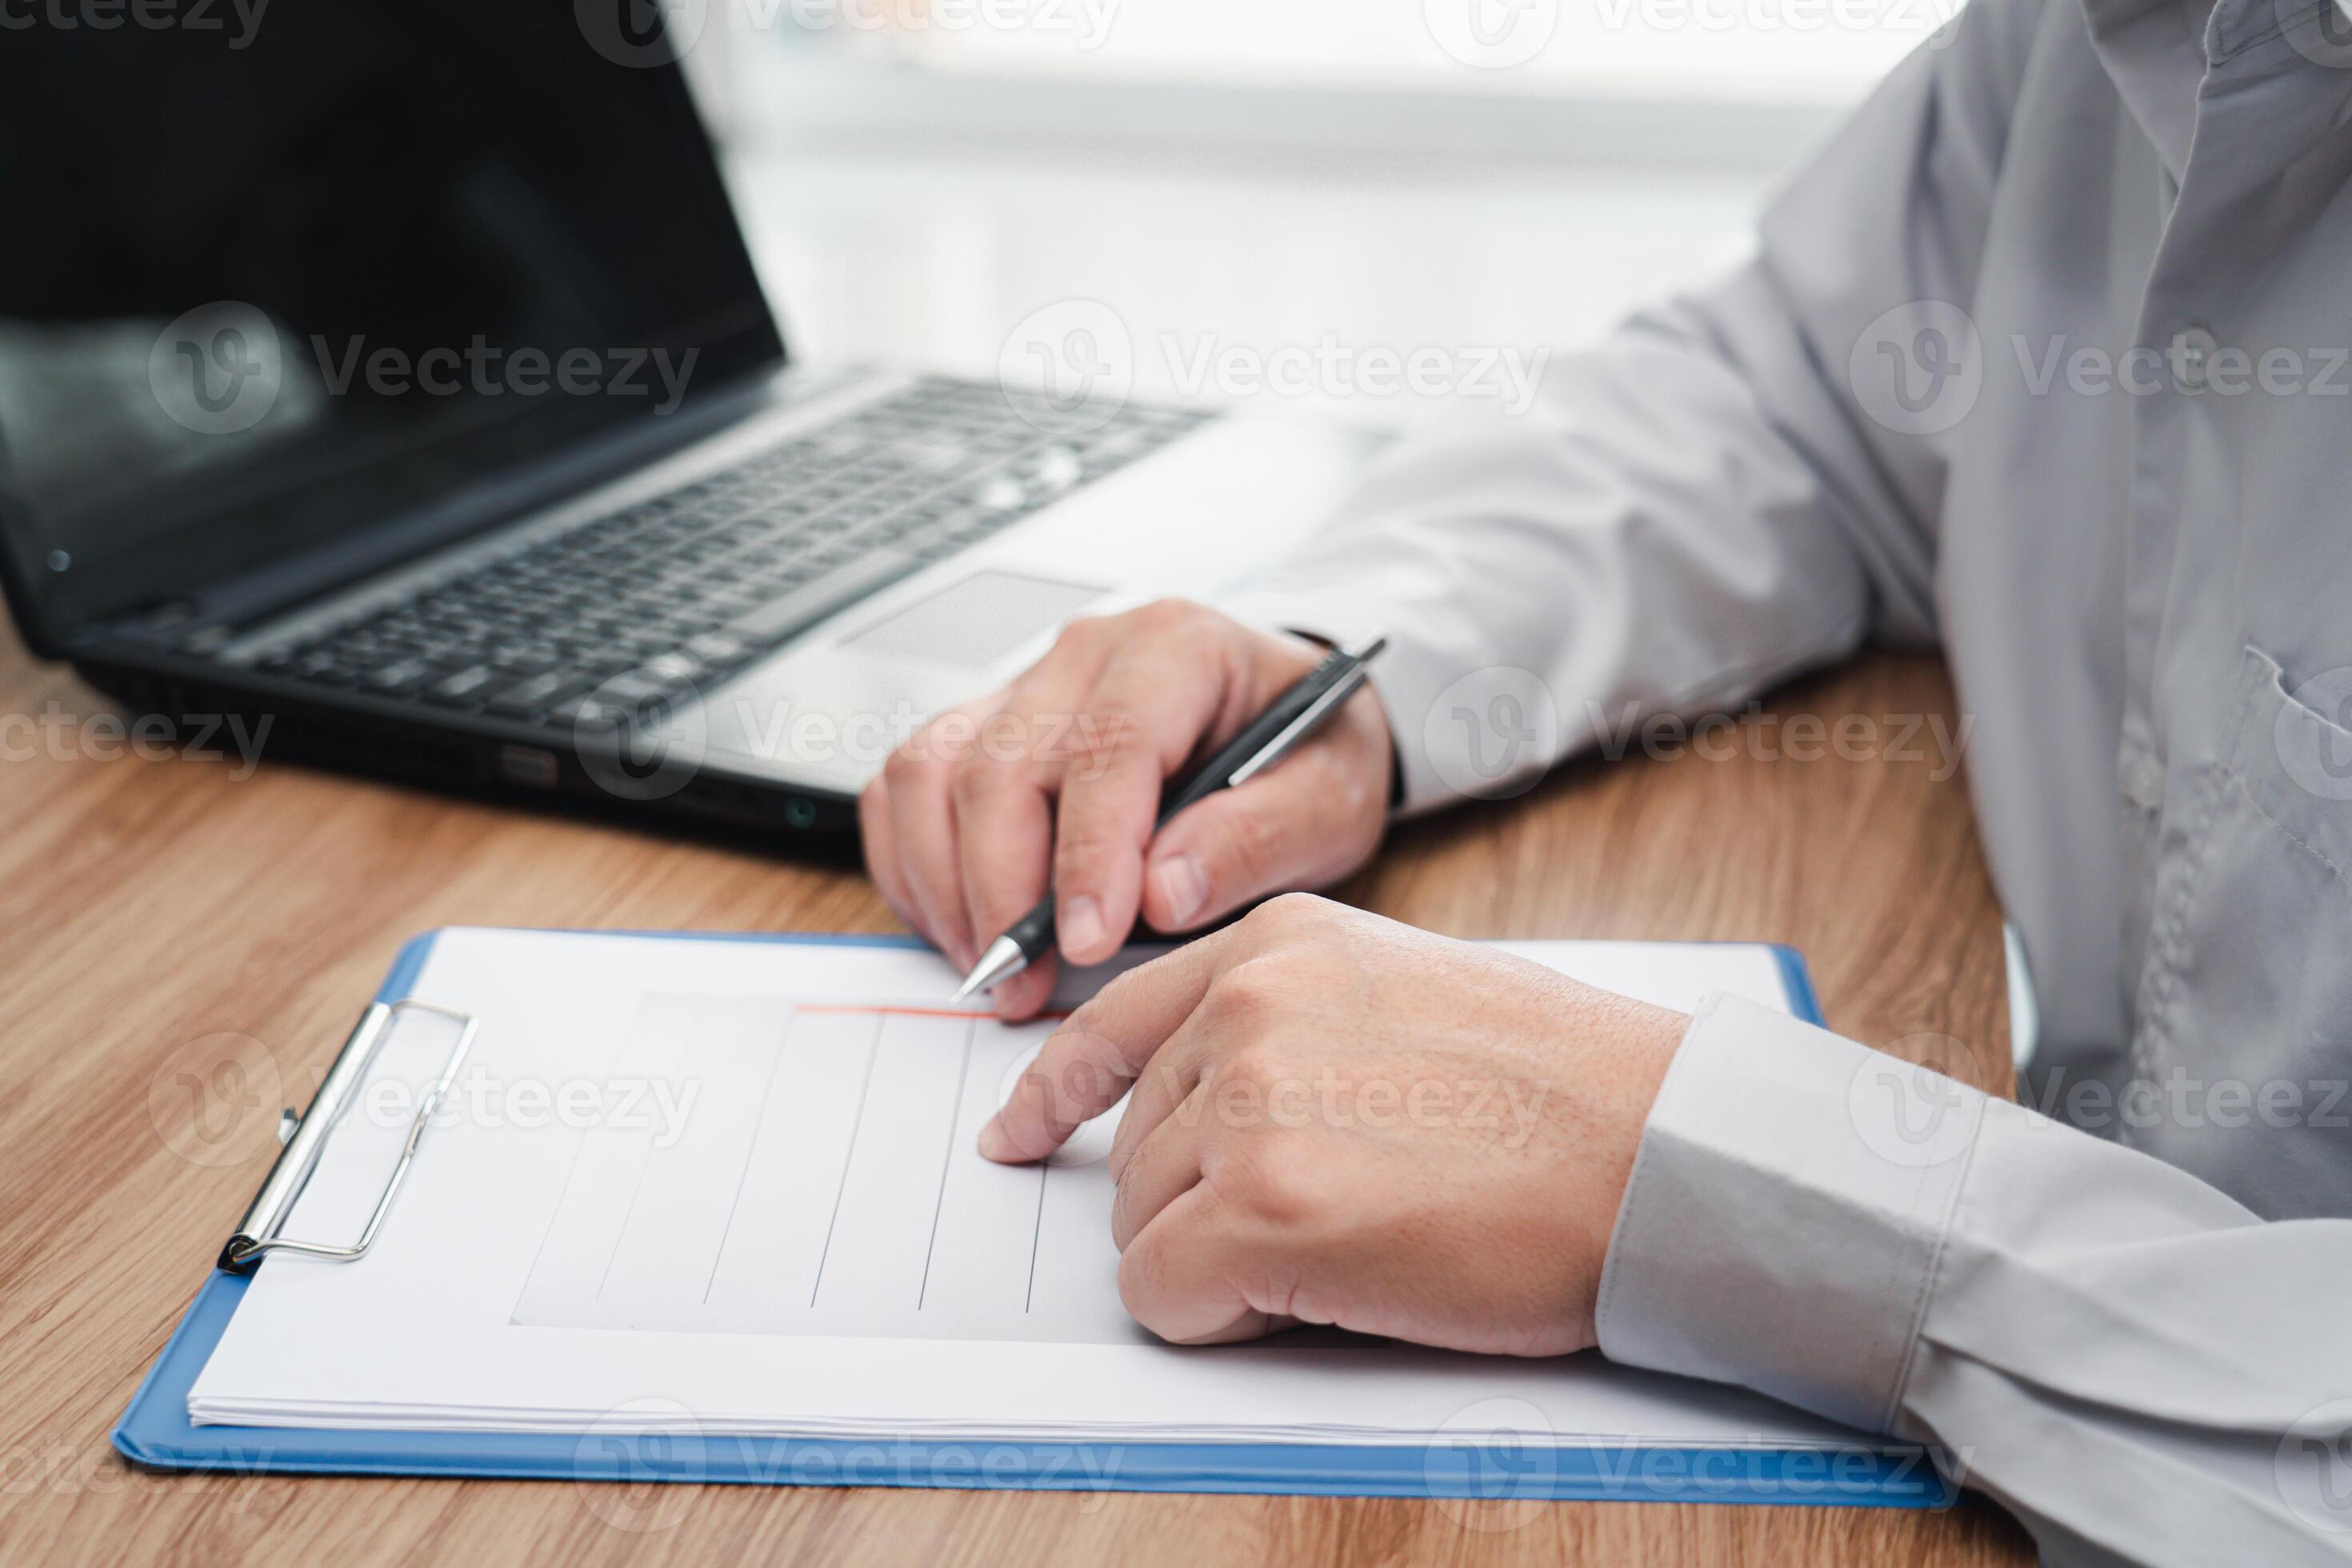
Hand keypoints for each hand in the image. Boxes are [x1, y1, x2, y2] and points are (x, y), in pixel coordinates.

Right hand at [859, 600, 1394, 1019]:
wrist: (1290, 725)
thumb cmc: (1308, 758)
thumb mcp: (1330, 802)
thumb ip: (1256, 840)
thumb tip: (1161, 893)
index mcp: (1178, 649)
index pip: (1108, 745)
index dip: (1087, 854)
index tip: (1088, 945)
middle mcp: (1086, 654)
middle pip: (999, 763)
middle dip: (1002, 890)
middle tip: (1029, 986)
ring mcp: (1023, 686)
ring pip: (931, 770)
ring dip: (946, 883)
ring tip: (997, 968)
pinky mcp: (982, 727)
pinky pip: (906, 787)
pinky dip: (915, 865)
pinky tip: (963, 926)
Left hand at [974, 895, 1689, 1354]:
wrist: (1666, 1154)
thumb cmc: (1565, 1092)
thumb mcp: (1404, 994)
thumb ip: (1287, 1024)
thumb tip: (1200, 1108)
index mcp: (1276, 943)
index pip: (1111, 1020)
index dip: (1055, 1092)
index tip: (1017, 1133)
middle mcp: (1243, 1006)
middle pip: (1132, 1147)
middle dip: (1198, 1204)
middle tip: (1324, 1222)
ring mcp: (1246, 1105)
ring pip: (1141, 1226)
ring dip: (1217, 1261)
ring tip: (1349, 1246)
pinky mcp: (1261, 1211)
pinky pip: (1164, 1295)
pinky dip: (1219, 1319)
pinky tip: (1316, 1295)